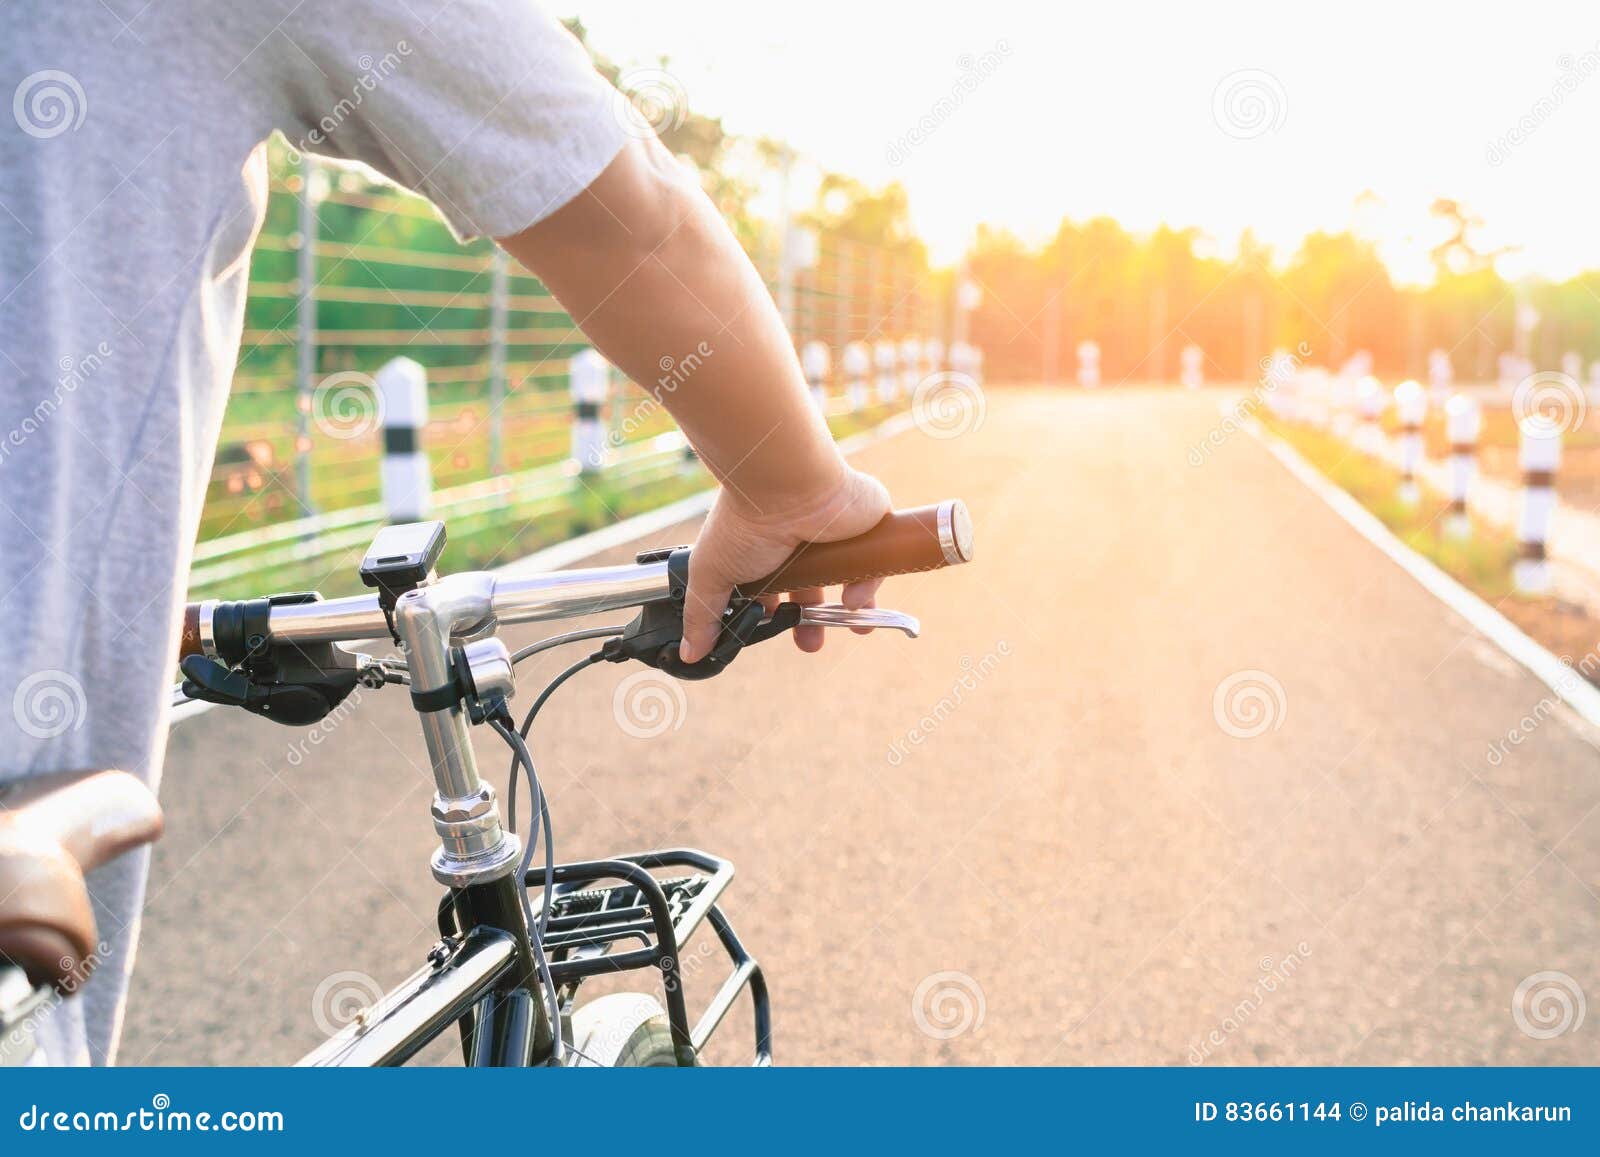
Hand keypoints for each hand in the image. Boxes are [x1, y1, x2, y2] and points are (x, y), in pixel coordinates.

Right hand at [680, 466, 891, 662]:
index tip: (774, 632)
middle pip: (809, 588)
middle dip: (812, 621)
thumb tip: (689, 653)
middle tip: (812, 644)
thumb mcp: (713, 574)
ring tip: (853, 626)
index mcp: (760, 551)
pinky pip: (873, 563)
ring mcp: (831, 533)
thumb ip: (702, 615)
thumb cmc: (746, 521)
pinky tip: (855, 601)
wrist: (788, 486)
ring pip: (844, 577)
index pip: (770, 591)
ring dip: (849, 609)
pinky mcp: (864, 527)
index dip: (774, 615)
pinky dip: (867, 586)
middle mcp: (796, 541)